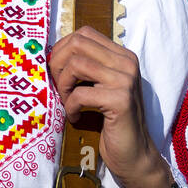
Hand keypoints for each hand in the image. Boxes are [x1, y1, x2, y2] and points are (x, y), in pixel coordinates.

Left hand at [48, 27, 175, 187]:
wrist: (134, 155)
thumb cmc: (112, 122)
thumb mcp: (100, 87)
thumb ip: (87, 67)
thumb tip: (52, 53)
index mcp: (123, 56)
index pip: (85, 33)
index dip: (63, 49)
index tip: (57, 71)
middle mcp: (127, 62)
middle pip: (78, 43)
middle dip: (58, 64)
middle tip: (59, 88)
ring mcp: (126, 80)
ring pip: (76, 65)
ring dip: (63, 86)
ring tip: (67, 103)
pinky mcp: (120, 100)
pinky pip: (80, 93)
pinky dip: (71, 107)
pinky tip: (76, 118)